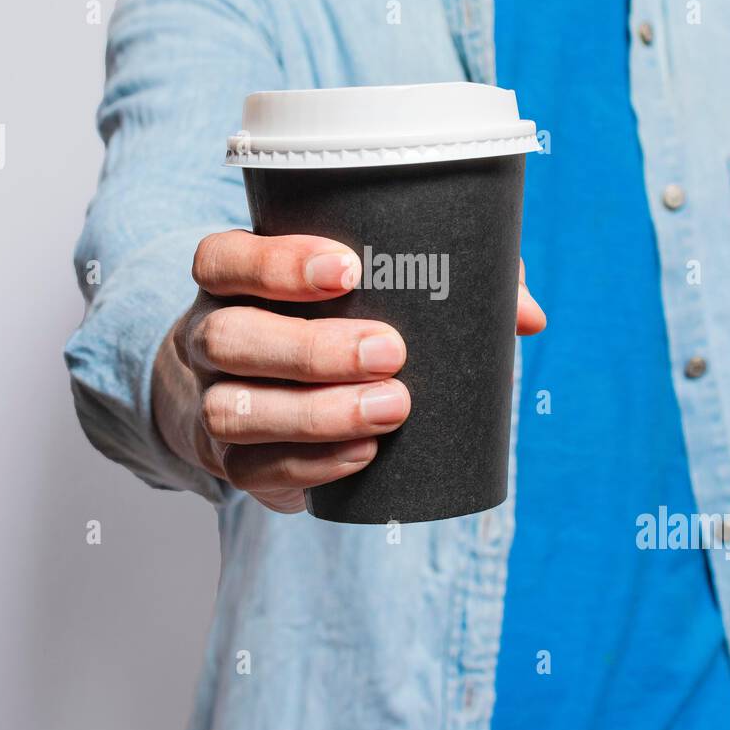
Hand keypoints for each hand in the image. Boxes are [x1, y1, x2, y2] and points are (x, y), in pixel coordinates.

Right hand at [154, 229, 545, 512]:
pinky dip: (313, 464)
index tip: (349, 267)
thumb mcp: (361, 288)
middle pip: (230, 337)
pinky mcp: (229, 461)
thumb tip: (524, 316)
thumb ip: (439, 281)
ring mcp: (208, 403)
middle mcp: (206, 336)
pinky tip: (365, 455)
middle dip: (311, 348)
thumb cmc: (324, 322)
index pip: (225, 259)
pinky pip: (255, 471)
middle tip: (392, 352)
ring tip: (391, 409)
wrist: (243, 390)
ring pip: (234, 410)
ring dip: (316, 414)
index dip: (277, 263)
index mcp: (230, 279)